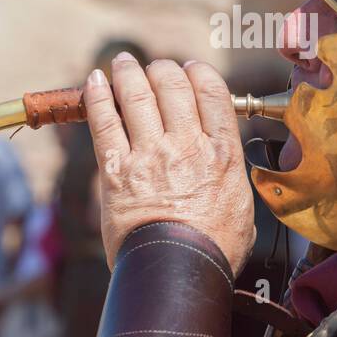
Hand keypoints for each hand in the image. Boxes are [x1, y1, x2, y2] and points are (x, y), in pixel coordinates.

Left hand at [82, 54, 255, 273]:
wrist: (177, 274)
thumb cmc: (212, 250)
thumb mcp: (242, 208)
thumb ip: (230, 177)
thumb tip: (224, 168)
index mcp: (222, 153)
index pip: (212, 92)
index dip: (199, 73)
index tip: (191, 69)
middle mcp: (187, 146)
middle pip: (172, 86)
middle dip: (162, 69)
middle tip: (156, 68)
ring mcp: (150, 155)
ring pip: (137, 95)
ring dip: (128, 72)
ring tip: (124, 62)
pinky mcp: (116, 170)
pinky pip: (103, 122)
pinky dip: (97, 96)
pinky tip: (95, 81)